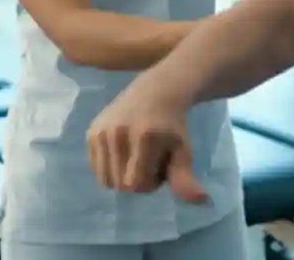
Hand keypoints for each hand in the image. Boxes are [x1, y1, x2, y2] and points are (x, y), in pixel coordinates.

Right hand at [85, 81, 207, 202]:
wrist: (155, 92)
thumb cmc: (172, 125)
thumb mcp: (183, 150)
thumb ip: (184, 178)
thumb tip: (202, 200)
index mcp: (143, 137)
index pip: (137, 185)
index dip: (151, 183)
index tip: (161, 167)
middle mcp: (118, 133)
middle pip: (120, 184)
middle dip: (136, 181)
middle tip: (149, 162)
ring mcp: (102, 132)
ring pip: (105, 179)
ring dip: (121, 176)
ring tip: (135, 158)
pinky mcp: (91, 132)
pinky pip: (95, 167)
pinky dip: (109, 168)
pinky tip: (123, 152)